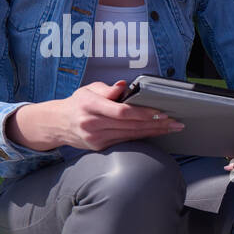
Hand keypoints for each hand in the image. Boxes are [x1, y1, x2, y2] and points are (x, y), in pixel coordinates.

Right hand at [17, 80, 184, 151]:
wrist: (58, 124)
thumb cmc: (78, 103)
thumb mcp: (89, 90)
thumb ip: (107, 89)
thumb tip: (124, 86)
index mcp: (90, 106)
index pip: (122, 112)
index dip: (143, 113)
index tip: (161, 112)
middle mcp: (93, 124)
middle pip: (131, 126)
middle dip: (156, 124)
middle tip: (175, 122)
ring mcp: (96, 138)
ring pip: (131, 135)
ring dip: (154, 132)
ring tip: (172, 128)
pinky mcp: (100, 147)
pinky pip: (126, 141)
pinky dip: (143, 137)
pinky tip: (156, 133)